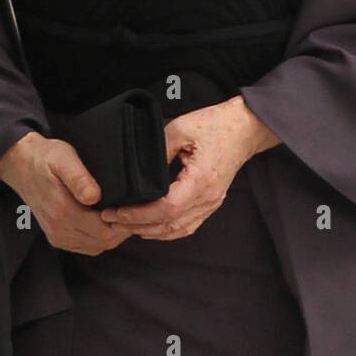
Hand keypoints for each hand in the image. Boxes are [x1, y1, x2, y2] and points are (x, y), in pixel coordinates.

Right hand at [0, 131, 132, 254]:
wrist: (20, 164)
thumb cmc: (46, 157)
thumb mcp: (63, 158)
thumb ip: (79, 178)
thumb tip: (95, 197)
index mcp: (63, 212)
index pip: (105, 231)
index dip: (123, 223)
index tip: (132, 207)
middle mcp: (59, 229)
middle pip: (103, 242)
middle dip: (121, 230)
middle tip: (132, 210)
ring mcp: (57, 235)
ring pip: (96, 247)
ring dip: (112, 235)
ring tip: (121, 215)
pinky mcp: (56, 237)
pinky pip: (85, 247)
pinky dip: (99, 239)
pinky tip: (106, 222)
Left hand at [99, 96, 279, 240]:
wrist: (245, 128)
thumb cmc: (216, 124)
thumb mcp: (181, 128)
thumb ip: (159, 150)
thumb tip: (139, 169)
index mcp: (200, 179)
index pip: (167, 208)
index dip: (139, 215)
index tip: (117, 211)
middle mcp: (207, 197)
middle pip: (169, 224)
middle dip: (136, 226)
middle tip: (111, 220)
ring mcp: (211, 203)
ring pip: (178, 229)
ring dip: (149, 231)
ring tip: (124, 225)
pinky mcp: (211, 202)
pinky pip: (187, 225)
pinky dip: (167, 231)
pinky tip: (150, 228)